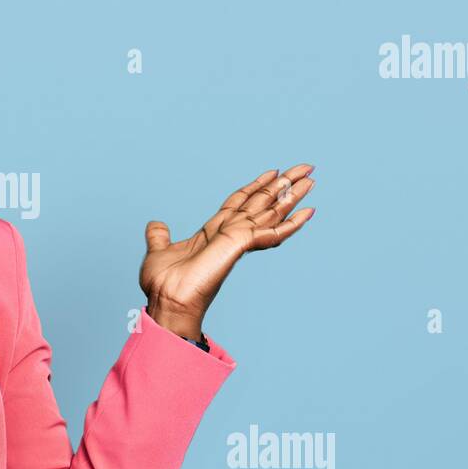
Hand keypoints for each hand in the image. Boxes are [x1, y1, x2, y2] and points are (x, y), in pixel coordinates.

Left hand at [140, 165, 316, 338]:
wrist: (168, 300)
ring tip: (311, 180)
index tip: (272, 172)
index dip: (256, 186)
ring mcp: (237, 239)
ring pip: (271, 212)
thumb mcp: (159, 251)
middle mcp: (230, 233)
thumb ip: (159, 236)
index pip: (240, 202)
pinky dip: (292, 223)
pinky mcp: (240, 244)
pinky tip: (309, 212)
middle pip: (262, 202)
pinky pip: (272, 232)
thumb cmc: (164, 284)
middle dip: (283, 184)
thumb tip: (156, 225)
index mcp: (214, 231)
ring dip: (292, 196)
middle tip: (305, 168)